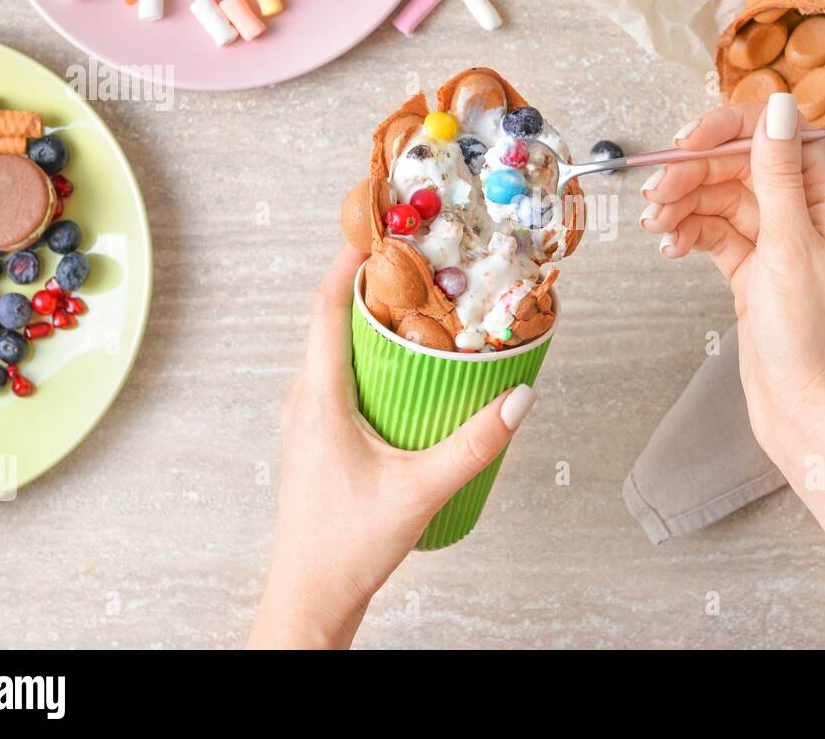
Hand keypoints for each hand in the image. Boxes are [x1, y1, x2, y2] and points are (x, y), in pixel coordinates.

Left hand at [249, 246, 537, 648]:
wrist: (310, 597)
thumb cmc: (346, 546)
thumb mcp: (420, 491)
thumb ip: (473, 445)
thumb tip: (519, 398)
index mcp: (317, 398)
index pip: (325, 308)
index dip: (347, 261)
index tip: (378, 226)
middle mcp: (305, 399)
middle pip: (330, 318)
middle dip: (370, 282)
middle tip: (416, 257)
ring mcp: (309, 418)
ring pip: (334, 347)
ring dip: (371, 319)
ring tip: (420, 302)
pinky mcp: (319, 435)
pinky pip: (340, 374)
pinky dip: (371, 353)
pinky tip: (408, 366)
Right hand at [640, 94, 824, 462]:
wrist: (810, 411)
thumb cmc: (814, 337)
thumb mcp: (791, 246)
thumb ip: (778, 175)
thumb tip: (779, 106)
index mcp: (823, 198)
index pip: (775, 135)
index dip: (728, 129)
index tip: (685, 143)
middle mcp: (800, 214)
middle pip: (739, 166)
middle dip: (694, 174)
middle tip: (653, 195)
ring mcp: (774, 244)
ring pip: (720, 200)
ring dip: (684, 205)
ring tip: (655, 226)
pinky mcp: (751, 272)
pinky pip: (713, 235)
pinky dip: (688, 235)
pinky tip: (671, 247)